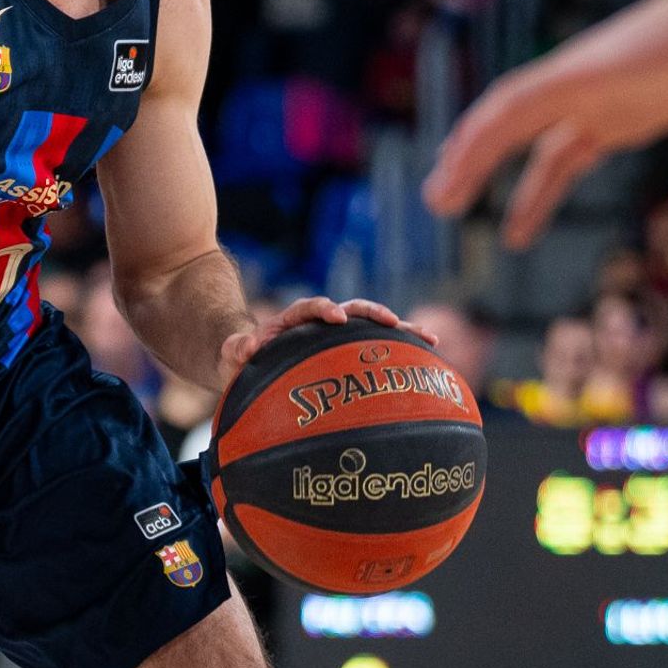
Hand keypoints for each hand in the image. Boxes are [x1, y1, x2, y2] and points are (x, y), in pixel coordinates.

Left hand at [216, 296, 413, 393]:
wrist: (254, 359)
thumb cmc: (243, 357)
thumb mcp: (235, 353)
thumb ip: (238, 349)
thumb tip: (247, 347)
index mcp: (294, 319)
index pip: (311, 308)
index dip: (324, 309)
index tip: (336, 317)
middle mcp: (321, 321)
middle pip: (351, 309)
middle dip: (371, 313)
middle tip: (389, 321)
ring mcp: (339, 335)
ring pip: (372, 326)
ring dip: (400, 329)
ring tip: (429, 338)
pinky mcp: (350, 350)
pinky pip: (380, 347)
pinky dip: (403, 349)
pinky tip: (432, 355)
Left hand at [422, 0, 667, 247]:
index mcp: (619, 115)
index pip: (561, 159)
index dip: (536, 194)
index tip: (515, 229)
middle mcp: (590, 101)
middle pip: (521, 142)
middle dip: (480, 171)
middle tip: (443, 202)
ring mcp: (580, 85)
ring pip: (505, 122)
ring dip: (466, 155)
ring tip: (436, 196)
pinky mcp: (576, 72)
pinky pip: (516, 102)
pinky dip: (483, 128)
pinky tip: (456, 154)